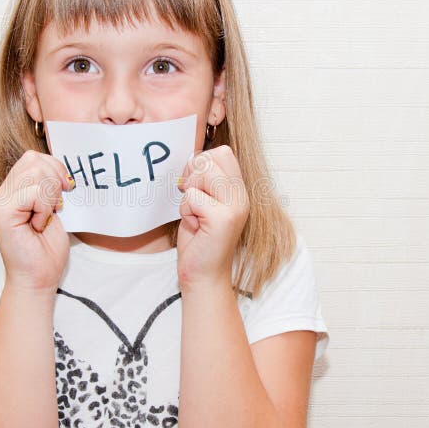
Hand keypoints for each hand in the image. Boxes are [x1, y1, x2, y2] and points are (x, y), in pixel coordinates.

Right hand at [0, 149, 75, 293]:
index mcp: (15, 189)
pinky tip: (38, 225)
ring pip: (35, 173)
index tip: (66, 189)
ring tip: (44, 217)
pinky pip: (34, 192)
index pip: (34, 157)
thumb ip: (52, 186)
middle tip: (55, 207)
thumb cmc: (47, 249)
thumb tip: (63, 170)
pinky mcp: (2, 212)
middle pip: (34, 160)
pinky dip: (44, 208)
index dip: (55, 168)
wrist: (39, 277)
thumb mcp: (54, 209)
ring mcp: (1, 201)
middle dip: (54, 180)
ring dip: (49, 196)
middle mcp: (4, 192)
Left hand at [176, 145, 249, 288]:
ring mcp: (236, 206)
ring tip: (196, 215)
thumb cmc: (200, 239)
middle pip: (210, 158)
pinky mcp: (224, 218)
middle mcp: (242, 195)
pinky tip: (196, 227)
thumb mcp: (204, 202)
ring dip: (189, 195)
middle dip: (192, 176)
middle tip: (193, 202)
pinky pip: (193, 197)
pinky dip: (186, 211)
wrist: (203, 275)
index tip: (194, 185)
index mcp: (238, 189)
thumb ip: (205, 180)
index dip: (201, 163)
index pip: (222, 152)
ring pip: (201, 174)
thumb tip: (194, 158)